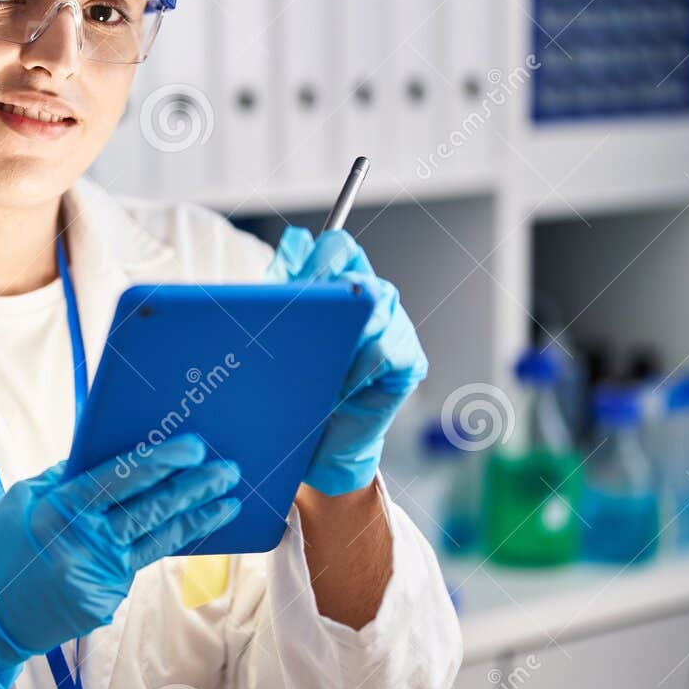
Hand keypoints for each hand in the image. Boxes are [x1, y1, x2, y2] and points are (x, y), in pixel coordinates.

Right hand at [0, 433, 240, 688]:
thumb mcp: (19, 502)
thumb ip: (62, 479)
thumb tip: (106, 455)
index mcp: (58, 511)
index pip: (118, 479)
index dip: (158, 462)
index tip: (192, 446)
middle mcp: (83, 544)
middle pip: (149, 509)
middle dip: (193, 487)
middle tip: (227, 469)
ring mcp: (97, 577)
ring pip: (156, 539)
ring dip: (196, 516)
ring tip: (228, 499)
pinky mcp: (104, 600)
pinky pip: (138, 563)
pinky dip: (164, 543)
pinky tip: (192, 526)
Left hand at [265, 227, 428, 495]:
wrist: (317, 447)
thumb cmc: (296, 389)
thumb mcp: (280, 334)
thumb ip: (285, 287)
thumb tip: (295, 241)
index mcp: (337, 287)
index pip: (335, 248)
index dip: (313, 256)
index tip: (288, 276)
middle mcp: (369, 300)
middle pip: (355, 268)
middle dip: (329, 283)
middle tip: (306, 305)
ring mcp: (392, 327)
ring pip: (378, 300)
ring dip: (349, 320)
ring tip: (325, 343)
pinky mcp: (408, 361)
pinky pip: (388, 349)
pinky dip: (363, 361)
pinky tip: (342, 379)